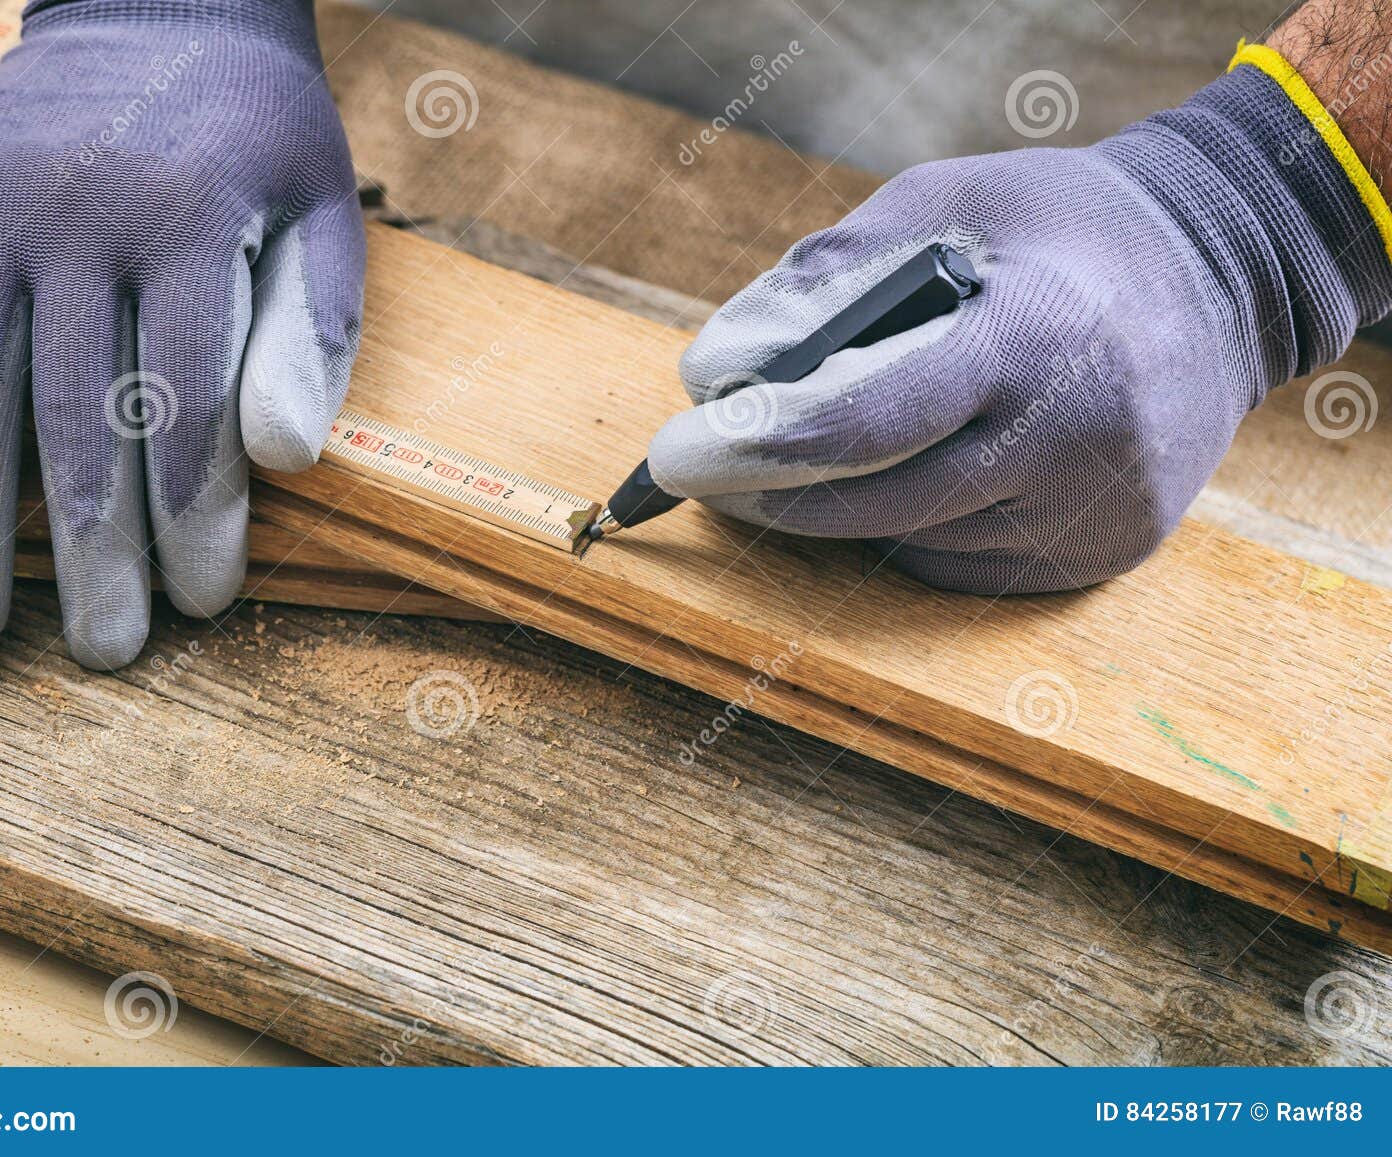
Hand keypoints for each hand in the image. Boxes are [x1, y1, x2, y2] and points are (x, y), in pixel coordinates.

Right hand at [0, 0, 363, 667]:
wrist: (154, 3)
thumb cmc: (257, 136)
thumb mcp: (323, 212)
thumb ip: (312, 332)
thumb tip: (285, 462)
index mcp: (190, 222)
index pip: (188, 407)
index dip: (193, 518)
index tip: (198, 602)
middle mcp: (75, 219)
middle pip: (80, 422)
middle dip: (95, 552)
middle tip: (104, 652)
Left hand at [647, 61, 1389, 593]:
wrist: (1225, 280)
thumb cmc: (1062, 230)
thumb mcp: (948, 202)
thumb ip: (831, 275)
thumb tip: (722, 362)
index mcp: (1034, 336)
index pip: (870, 422)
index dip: (763, 449)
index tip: (676, 456)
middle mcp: (1073, 438)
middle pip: (877, 504)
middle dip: (774, 498)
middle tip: (698, 477)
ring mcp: (1095, 510)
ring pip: (913, 543)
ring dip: (834, 518)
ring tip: (786, 473)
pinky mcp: (1103, 553)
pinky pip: (961, 568)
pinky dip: (904, 537)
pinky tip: (888, 491)